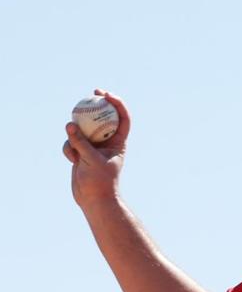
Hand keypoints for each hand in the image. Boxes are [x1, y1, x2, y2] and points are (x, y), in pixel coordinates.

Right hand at [63, 90, 129, 210]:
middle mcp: (106, 142)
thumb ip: (81, 142)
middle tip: (94, 92)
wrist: (92, 198)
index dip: (118, 105)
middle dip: (98, 104)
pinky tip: (72, 160)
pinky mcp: (80, 152)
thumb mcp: (91, 160)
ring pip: (82, 129)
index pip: (122, 119)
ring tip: (76, 149)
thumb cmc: (100, 182)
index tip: (107, 95)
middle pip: (103, 117)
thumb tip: (70, 125)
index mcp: (118, 143)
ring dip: (76, 135)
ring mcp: (92, 146)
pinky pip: (71, 142)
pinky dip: (69, 149)